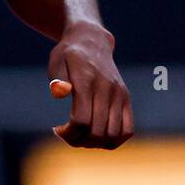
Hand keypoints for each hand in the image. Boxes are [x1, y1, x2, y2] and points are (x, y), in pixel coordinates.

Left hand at [48, 23, 133, 148]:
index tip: (57, 129)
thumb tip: (59, 92)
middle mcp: (107, 89)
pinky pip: (128, 130)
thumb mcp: (56, 61)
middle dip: (78, 141)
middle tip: (66, 134)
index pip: (81, 120)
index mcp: (87, 81)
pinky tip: (97, 136)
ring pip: (113, 135)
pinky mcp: (127, 99)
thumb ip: (57, 78)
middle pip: (96, 131)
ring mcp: (120, 95)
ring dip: (94, 144)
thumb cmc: (68, 54)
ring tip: (80, 136)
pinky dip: (113, 141)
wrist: (92, 40)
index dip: (68, 133)